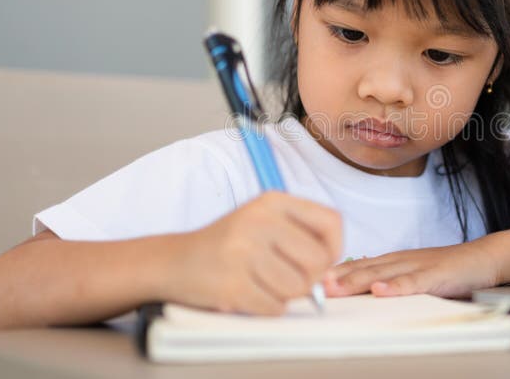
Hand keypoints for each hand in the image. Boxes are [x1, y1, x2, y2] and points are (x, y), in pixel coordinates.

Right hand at [170, 191, 341, 314]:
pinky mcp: (232, 284)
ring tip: (264, 283)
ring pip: (299, 288)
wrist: (175, 261)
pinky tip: (251, 293)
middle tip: (288, 277)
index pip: (332, 222)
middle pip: (318, 261)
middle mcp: (259, 221)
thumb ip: (302, 236)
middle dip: (310, 279)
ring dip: (287, 295)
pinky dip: (268, 307)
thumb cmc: (230, 244)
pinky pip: (276, 307)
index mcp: (272, 201)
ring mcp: (243, 252)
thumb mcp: (264, 220)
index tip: (322, 259)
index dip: (335, 247)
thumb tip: (330, 272)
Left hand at [323, 239, 499, 298]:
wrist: (484, 258)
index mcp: (392, 261)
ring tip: (334, 287)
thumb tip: (360, 286)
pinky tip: (381, 290)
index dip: (332, 272)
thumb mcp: (412, 273)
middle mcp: (400, 260)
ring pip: (382, 273)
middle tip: (310, 284)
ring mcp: (418, 266)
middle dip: (335, 277)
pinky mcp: (437, 275)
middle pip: (362, 268)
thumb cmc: (448, 269)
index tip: (307, 279)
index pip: (356, 266)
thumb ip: (388, 278)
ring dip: (356, 280)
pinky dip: (397, 286)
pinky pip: (414, 282)